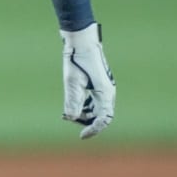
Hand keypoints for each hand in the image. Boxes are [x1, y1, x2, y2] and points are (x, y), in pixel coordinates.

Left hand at [60, 23, 114, 138]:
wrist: (81, 40)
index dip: (94, 130)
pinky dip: (83, 104)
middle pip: (100, 115)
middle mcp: (107, 92)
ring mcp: (103, 88)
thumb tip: (71, 118)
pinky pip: (93, 100)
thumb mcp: (72, 81)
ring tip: (68, 111)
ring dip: (84, 112)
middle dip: (86, 120)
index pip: (104, 119)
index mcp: (105, 93)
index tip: (81, 136)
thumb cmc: (77, 59)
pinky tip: (73, 103)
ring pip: (96, 108)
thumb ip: (72, 101)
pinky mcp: (98, 83)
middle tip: (69, 118)